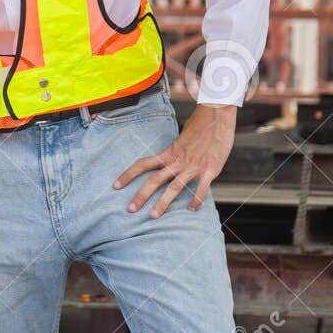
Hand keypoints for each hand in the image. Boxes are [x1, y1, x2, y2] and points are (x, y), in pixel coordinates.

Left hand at [113, 103, 236, 217]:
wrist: (217, 115)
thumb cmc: (199, 124)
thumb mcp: (181, 137)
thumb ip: (175, 151)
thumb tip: (170, 159)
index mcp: (169, 152)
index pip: (143, 164)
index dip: (128, 175)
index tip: (116, 186)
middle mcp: (178, 161)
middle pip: (154, 180)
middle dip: (141, 195)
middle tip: (130, 209)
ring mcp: (193, 166)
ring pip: (174, 188)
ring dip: (162, 203)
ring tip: (153, 216)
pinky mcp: (210, 170)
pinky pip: (201, 188)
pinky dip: (196, 200)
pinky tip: (192, 209)